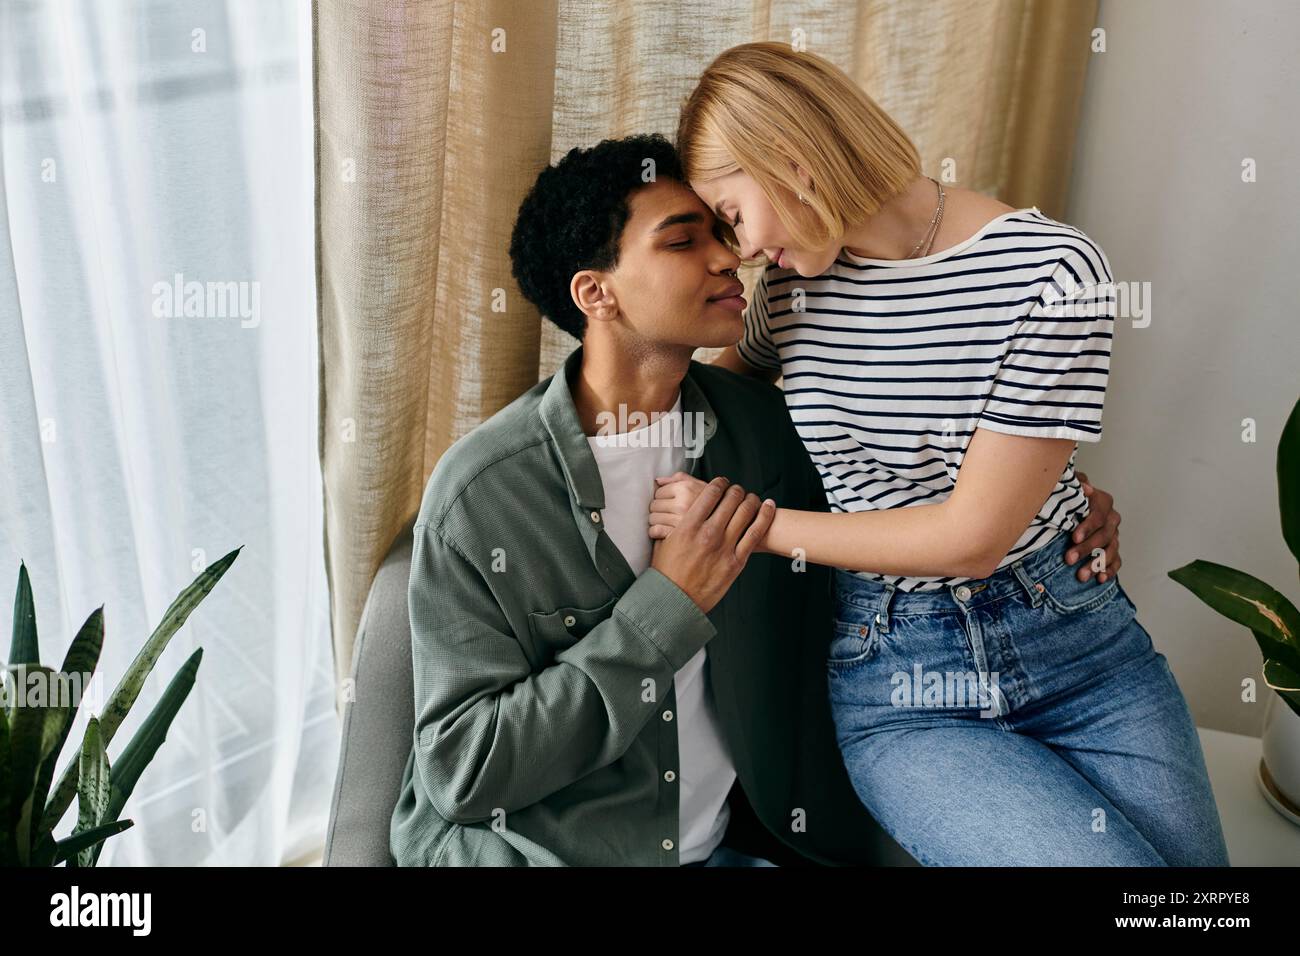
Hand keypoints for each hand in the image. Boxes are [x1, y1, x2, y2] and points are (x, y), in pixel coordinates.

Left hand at [648, 471, 709, 538]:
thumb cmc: (714, 505)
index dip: (661, 496)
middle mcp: (682, 503)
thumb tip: (659, 480)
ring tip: (664, 521)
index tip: (665, 501)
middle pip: (654, 505)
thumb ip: (679, 478)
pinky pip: (656, 530)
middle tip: (665, 512)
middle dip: (657, 508)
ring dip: (656, 520)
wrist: (727, 524)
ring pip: (653, 518)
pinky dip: (655, 531)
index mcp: (686, 489)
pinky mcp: (678, 536)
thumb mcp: (700, 485)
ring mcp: (680, 520)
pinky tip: (662, 531)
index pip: (659, 491)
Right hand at [649, 477, 775, 614]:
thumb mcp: (663, 542)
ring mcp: (725, 547)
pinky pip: (756, 532)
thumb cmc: (667, 574)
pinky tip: (768, 507)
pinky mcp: (737, 561)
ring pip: (746, 511)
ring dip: (751, 499)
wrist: (675, 602)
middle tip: (737, 490)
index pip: (710, 493)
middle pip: (731, 498)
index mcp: (688, 525)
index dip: (719, 483)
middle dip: (736, 490)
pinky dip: (764, 516)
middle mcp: (709, 532)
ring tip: (751, 497)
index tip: (722, 482)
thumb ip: (671, 523)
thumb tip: (672, 509)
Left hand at [1068, 470, 1120, 582]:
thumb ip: (1076, 482)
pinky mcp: (1112, 548)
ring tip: (1081, 575)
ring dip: (1097, 564)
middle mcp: (1112, 519)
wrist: (1072, 505)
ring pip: (1110, 550)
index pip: (1097, 516)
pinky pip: (1116, 561)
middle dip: (1086, 549)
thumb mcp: (1070, 485)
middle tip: (1069, 559)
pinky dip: (1110, 570)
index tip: (1073, 538)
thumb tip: (1086, 487)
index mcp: (1103, 502)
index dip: (1087, 527)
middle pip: (1103, 536)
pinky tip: (1101, 579)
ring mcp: (1114, 534)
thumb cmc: (1068, 495)